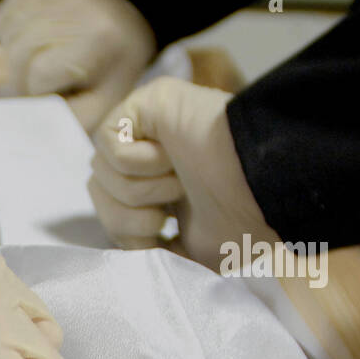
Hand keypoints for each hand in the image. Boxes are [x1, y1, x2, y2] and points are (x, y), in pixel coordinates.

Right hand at [0, 0, 155, 131]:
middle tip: (53, 78)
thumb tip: (32, 129)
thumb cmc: (114, 66)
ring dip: (19, 59)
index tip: (61, 92)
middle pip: (18, 59)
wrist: (124, 19)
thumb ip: (70, 121)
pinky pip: (4, 22)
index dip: (42, 93)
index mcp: (95, 38)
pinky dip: (13, 36)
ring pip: (7, 41)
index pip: (38, 77)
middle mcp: (70, 6)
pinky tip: (39, 38)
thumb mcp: (104, 102)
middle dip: (28, 78)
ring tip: (48, 57)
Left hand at [88, 77, 278, 266]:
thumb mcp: (195, 252)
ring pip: (100, 172)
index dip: (125, 234)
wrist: (262, 183)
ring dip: (142, 190)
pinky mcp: (145, 102)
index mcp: (161, 189)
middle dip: (127, 219)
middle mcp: (151, 157)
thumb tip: (138, 256)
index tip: (161, 236)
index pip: (110, 213)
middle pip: (97, 194)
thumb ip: (160, 252)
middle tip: (168, 212)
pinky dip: (138, 162)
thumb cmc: (242, 216)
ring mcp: (148, 128)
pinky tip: (172, 155)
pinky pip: (108, 141)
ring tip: (180, 180)